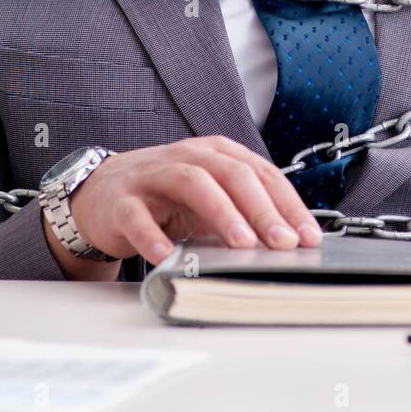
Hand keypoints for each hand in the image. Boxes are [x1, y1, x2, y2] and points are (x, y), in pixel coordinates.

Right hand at [64, 136, 322, 266]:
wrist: (102, 194)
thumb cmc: (166, 198)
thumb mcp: (211, 200)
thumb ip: (243, 213)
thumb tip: (289, 243)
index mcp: (217, 154)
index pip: (261, 173)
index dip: (288, 204)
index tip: (308, 236)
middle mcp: (188, 158)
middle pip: (232, 174)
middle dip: (262, 209)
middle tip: (283, 242)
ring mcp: (154, 176)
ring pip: (193, 183)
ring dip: (221, 213)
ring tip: (241, 244)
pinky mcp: (122, 201)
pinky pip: (138, 216)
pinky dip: (154, 236)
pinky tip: (169, 257)